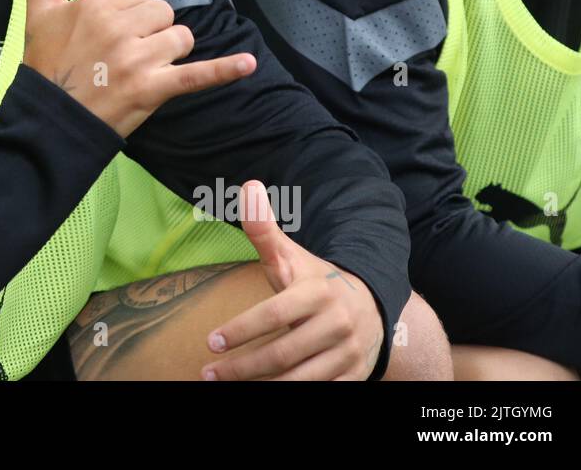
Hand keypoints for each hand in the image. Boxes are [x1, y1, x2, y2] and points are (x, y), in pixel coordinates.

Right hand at [0, 0, 255, 138]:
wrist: (48, 120)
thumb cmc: (45, 66)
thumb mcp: (38, 13)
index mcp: (97, 3)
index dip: (130, 15)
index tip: (110, 35)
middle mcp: (120, 27)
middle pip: (163, 14)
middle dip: (151, 33)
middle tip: (121, 57)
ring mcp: (139, 58)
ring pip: (180, 38)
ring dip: (169, 54)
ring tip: (143, 71)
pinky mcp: (155, 88)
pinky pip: (198, 75)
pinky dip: (225, 70)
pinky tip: (248, 65)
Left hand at [201, 181, 384, 379]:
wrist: (371, 305)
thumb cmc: (314, 281)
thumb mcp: (290, 256)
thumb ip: (264, 230)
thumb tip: (247, 185)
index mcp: (318, 293)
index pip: (274, 315)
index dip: (241, 329)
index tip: (211, 341)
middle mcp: (337, 324)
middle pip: (282, 353)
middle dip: (242, 367)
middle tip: (209, 373)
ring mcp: (348, 354)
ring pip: (300, 380)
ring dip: (261, 387)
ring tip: (225, 385)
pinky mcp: (353, 377)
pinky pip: (320, 393)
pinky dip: (289, 396)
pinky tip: (262, 393)